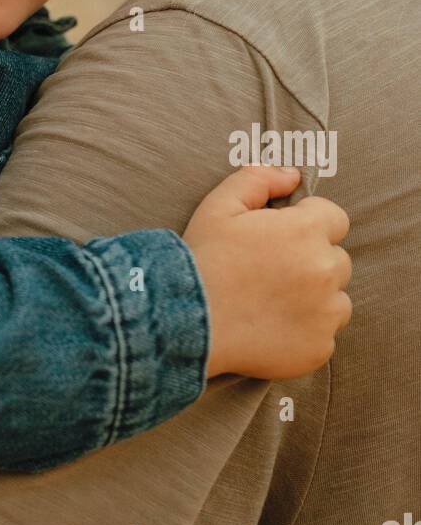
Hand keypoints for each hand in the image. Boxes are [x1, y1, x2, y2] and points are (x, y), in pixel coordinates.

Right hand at [182, 165, 351, 380]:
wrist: (186, 322)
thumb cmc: (204, 258)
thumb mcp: (221, 205)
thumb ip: (260, 179)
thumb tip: (292, 175)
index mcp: (305, 231)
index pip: (335, 218)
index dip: (308, 222)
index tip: (282, 235)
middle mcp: (324, 271)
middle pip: (337, 259)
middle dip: (312, 259)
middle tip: (273, 270)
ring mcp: (326, 313)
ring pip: (337, 298)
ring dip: (316, 296)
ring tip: (274, 300)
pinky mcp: (320, 349)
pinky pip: (325, 334)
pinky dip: (307, 330)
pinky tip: (273, 325)